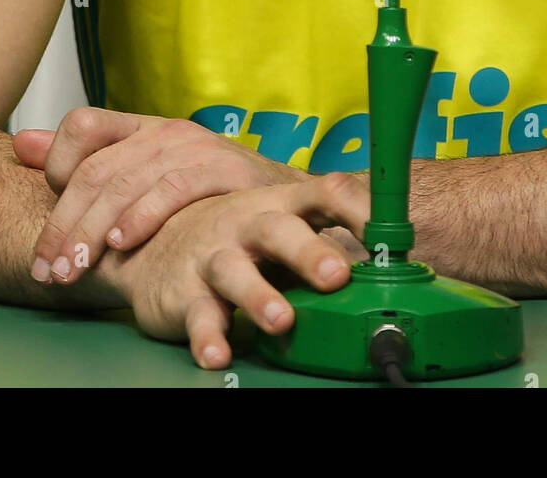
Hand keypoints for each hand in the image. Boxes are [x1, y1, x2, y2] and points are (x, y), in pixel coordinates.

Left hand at [14, 107, 306, 284]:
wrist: (289, 207)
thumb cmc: (213, 198)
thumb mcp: (148, 176)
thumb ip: (86, 161)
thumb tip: (20, 144)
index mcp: (144, 127)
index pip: (82, 125)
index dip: (53, 169)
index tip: (47, 228)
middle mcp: (166, 130)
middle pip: (96, 169)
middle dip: (64, 224)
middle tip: (47, 270)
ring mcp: (197, 146)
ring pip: (126, 182)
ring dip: (92, 232)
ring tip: (72, 270)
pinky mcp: (225, 168)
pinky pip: (173, 187)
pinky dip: (143, 215)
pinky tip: (124, 244)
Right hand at [100, 173, 369, 367]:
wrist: (155, 241)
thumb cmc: (239, 236)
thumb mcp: (283, 230)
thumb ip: (326, 246)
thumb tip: (391, 274)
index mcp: (282, 204)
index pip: (325, 193)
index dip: (358, 208)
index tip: (387, 233)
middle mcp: (248, 223)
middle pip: (280, 230)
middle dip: (308, 251)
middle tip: (336, 275)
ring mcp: (214, 255)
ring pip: (235, 271)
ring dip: (260, 296)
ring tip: (283, 321)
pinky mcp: (184, 292)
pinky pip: (197, 314)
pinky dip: (207, 335)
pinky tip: (219, 353)